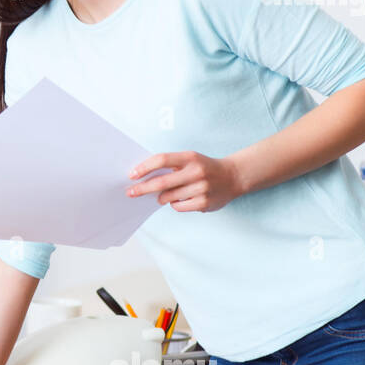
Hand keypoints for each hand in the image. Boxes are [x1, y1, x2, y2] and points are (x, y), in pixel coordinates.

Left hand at [126, 151, 244, 212]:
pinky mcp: (204, 203)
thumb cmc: (204, 167)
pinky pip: (178, 207)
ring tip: (164, 195)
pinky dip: (174, 204)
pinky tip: (180, 199)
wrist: (233, 176)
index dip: (144, 167)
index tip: (132, 174)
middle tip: (131, 192)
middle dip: (142, 188)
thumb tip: (142, 177)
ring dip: (161, 197)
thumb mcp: (190, 159)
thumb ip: (170, 166)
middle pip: (161, 182)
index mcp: (190, 157)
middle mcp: (196, 172)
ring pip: (168, 197)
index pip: (162, 159)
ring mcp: (201, 188)